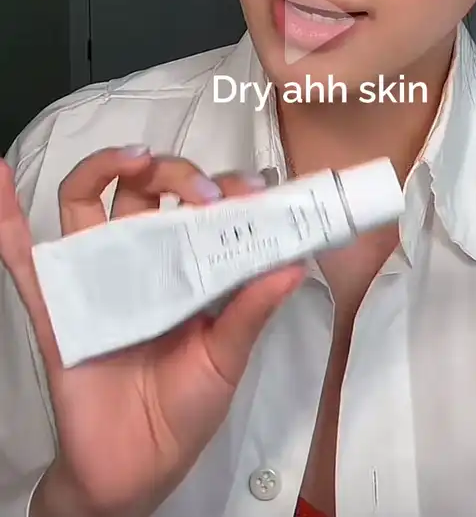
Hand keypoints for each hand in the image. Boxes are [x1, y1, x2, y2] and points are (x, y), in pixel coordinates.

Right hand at [0, 148, 304, 516]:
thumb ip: (251, 312)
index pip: (200, 206)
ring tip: (135, 159)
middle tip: (202, 192)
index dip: (224, 188)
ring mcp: (96, 275)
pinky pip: (21, 255)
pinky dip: (5, 215)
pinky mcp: (55, 303)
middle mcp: (142, 259)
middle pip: (146, 189)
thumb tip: (292, 266)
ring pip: (89, 199)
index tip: (248, 191)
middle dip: (175, 173)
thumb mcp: (227, 359)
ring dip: (107, 167)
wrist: (134, 469)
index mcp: (187, 267)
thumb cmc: (184, 409)